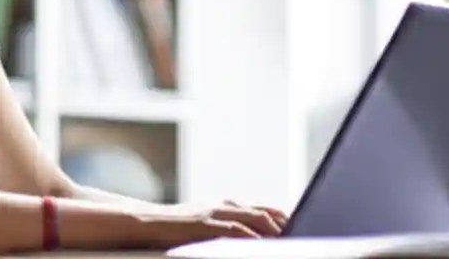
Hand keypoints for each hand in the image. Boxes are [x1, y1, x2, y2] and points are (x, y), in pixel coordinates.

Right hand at [128, 200, 287, 246]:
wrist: (144, 222)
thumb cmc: (174, 229)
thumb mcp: (205, 226)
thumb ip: (227, 228)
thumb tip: (249, 238)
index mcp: (227, 207)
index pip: (264, 210)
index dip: (283, 218)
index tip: (300, 225)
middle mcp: (224, 207)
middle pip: (264, 213)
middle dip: (285, 223)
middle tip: (304, 231)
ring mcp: (214, 214)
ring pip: (253, 219)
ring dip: (273, 229)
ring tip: (288, 237)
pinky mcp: (204, 225)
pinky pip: (233, 230)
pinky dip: (250, 236)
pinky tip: (260, 242)